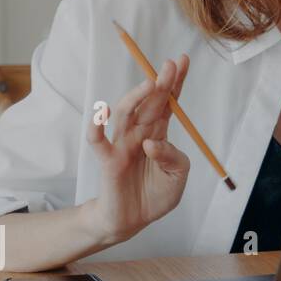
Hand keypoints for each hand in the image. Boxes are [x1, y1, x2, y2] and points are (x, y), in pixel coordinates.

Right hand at [84, 55, 191, 245]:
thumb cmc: (156, 194)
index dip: (175, 82)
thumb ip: (173, 157)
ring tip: (150, 83)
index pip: (167, 102)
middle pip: (149, 103)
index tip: (183, 60)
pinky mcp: (108, 160)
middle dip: (160, 82)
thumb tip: (153, 143)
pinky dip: (96, 127)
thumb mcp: (178, 175)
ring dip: (136, 97)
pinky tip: (101, 113)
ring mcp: (122, 144)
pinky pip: (98, 141)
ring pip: (125, 114)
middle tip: (170, 65)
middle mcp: (140, 133)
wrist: (134, 219)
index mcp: (159, 133)